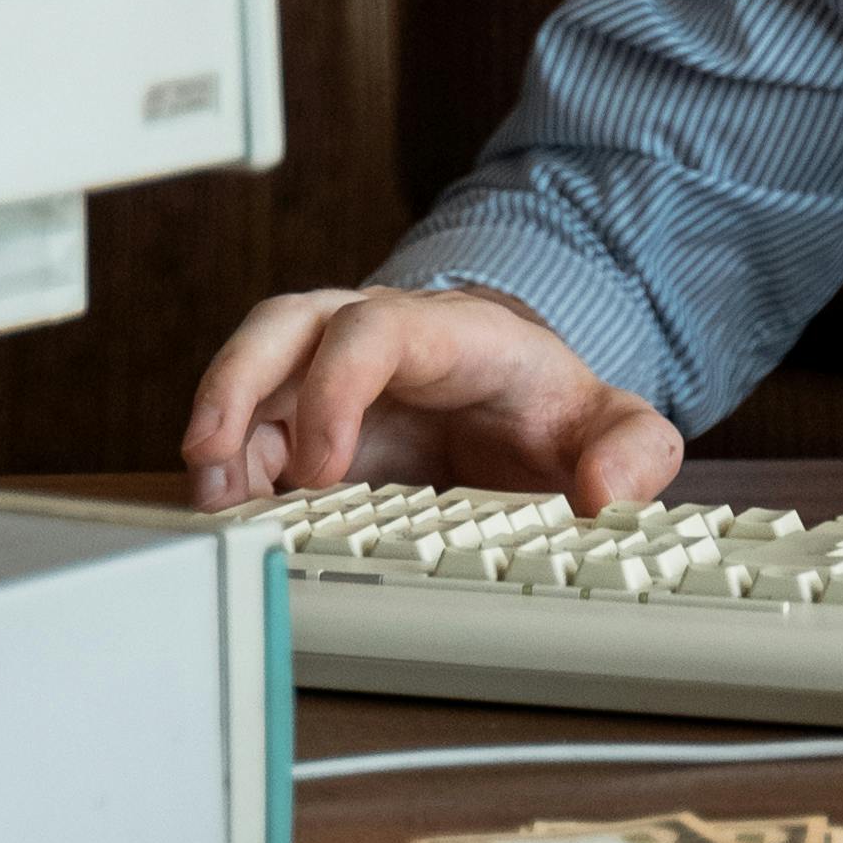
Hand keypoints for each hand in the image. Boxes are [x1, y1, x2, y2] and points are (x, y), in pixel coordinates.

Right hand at [180, 282, 683, 519]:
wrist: (528, 402)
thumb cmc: (553, 408)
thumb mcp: (614, 424)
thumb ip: (634, 449)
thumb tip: (607, 494)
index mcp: (449, 333)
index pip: (374, 329)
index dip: (337, 388)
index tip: (327, 471)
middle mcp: (375, 339)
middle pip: (286, 325)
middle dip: (237, 383)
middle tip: (208, 455)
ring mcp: (333, 376)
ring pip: (254, 373)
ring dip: (219, 430)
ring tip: (209, 502)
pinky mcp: (309, 419)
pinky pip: (255, 429)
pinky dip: (231, 467)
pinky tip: (229, 517)